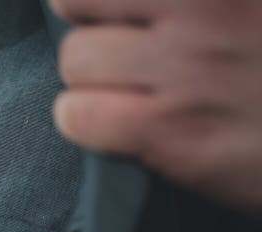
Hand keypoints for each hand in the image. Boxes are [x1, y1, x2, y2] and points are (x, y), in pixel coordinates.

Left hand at [51, 0, 261, 209]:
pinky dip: (83, 120)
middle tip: (116, 41)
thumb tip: (154, 11)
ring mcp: (188, 65)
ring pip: (76, 59)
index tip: (110, 8)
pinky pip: (78, 114)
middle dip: (91, 22)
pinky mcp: (172, 129)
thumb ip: (210, 4)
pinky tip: (108, 123)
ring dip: (91, 77)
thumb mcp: (252, 7)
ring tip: (123, 88)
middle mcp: (205, 7)